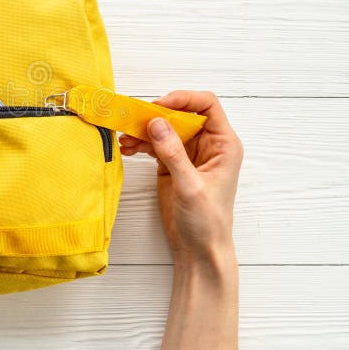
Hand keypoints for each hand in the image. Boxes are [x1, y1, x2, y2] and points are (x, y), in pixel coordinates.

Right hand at [119, 91, 242, 268]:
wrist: (199, 250)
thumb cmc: (207, 222)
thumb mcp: (191, 186)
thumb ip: (174, 153)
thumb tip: (156, 123)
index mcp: (223, 144)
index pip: (206, 105)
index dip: (183, 100)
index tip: (158, 105)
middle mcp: (207, 144)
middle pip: (181, 114)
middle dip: (156, 115)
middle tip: (133, 119)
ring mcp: (188, 153)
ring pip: (164, 128)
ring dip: (144, 130)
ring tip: (125, 137)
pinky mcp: (172, 163)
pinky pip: (154, 144)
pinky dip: (140, 143)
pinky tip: (127, 148)